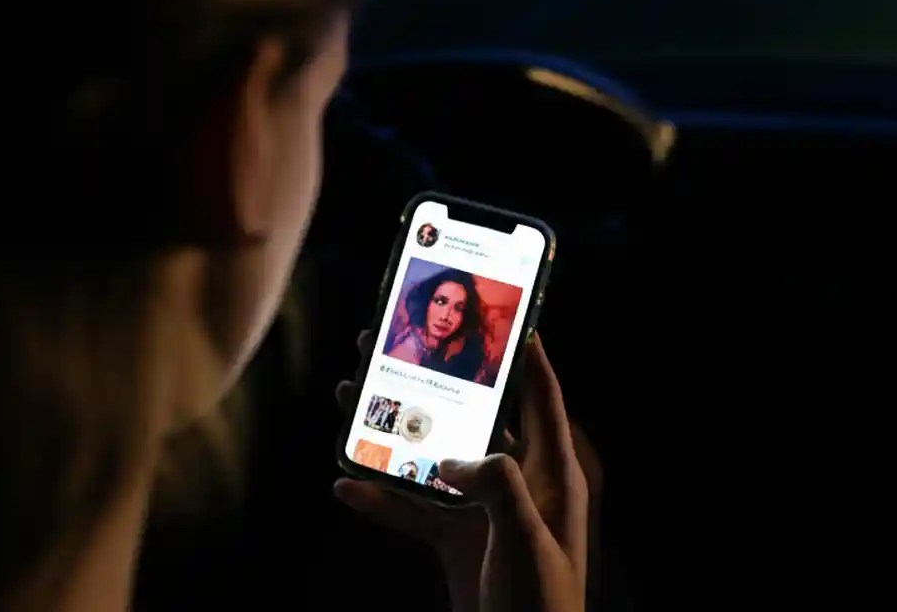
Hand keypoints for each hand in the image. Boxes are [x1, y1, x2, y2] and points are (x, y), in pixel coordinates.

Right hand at [334, 332, 594, 611]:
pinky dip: (381, 500)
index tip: (501, 314)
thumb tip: (454, 458)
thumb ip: (496, 484)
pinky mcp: (457, 544)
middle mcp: (518, 485)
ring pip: (433, 460)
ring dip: (394, 434)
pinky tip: (346, 485)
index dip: (525, 355)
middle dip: (434, 383)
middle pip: (473, 418)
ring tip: (354, 400)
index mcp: (550, 475)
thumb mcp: (526, 537)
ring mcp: (484, 514)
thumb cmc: (542, 606)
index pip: (540, 398)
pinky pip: (414, 512)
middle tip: (394, 346)